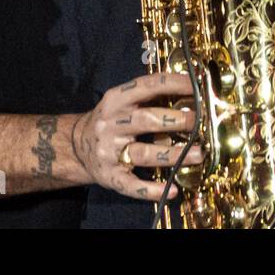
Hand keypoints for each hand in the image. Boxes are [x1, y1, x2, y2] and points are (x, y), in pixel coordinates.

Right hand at [70, 72, 203, 201]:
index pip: (148, 86)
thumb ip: (149, 97)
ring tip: (198, 154)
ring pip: (144, 153)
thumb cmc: (111, 121)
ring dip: (173, 155)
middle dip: (176, 120)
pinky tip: (172, 190)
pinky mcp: (109, 176)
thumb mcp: (122, 102)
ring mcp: (109, 151)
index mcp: (116, 99)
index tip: (198, 87)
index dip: (175, 84)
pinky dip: (153, 190)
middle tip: (199, 122)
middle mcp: (111, 123)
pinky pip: (133, 185)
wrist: (76, 146)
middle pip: (146, 120)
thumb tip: (191, 92)